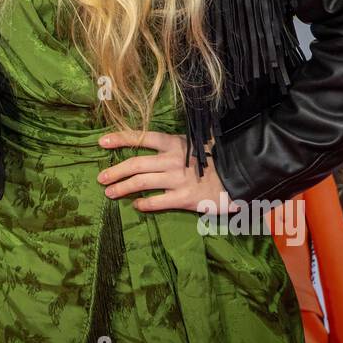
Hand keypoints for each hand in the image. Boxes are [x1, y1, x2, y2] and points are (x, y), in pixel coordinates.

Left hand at [96, 131, 230, 212]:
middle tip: (100, 178)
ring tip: (109, 192)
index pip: (142, 137)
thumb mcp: (198, 143)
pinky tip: (136, 205)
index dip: (120, 138)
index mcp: (175, 143)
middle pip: (135, 164)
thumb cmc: (219, 158)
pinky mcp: (185, 198)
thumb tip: (159, 142)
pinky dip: (143, 204)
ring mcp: (178, 179)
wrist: (242, 175)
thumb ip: (178, 144)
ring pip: (141, 183)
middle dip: (115, 171)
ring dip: (122, 188)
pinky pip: (157, 201)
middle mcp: (173, 160)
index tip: (102, 142)